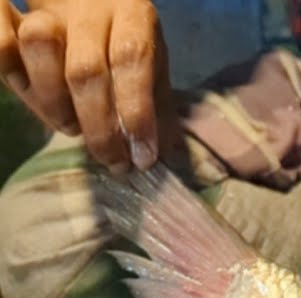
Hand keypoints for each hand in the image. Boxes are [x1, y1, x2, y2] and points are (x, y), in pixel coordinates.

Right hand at [0, 0, 172, 172]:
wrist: (87, 4)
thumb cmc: (124, 40)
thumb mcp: (151, 64)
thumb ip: (157, 103)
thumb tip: (165, 152)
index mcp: (132, 13)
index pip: (132, 59)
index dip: (137, 112)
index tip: (142, 156)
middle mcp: (90, 7)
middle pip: (85, 68)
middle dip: (99, 126)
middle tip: (111, 160)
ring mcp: (49, 12)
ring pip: (38, 48)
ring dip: (53, 103)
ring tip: (71, 128)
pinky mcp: (17, 22)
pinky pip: (1, 43)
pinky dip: (11, 73)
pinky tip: (31, 96)